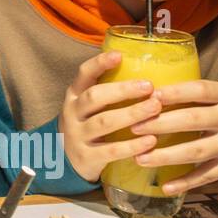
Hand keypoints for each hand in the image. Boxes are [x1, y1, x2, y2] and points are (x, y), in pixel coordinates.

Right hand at [58, 50, 161, 182]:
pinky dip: (132, 145)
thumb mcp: (87, 107)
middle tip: (149, 86)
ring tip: (155, 108)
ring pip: (104, 122)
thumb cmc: (86, 126)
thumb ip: (107, 93)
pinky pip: (111, 151)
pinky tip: (150, 141)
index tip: (119, 55)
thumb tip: (146, 73)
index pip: (84, 74)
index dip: (99, 64)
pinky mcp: (86, 157)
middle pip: (94, 97)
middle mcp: (73, 113)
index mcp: (74, 95)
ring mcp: (77, 135)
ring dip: (131, 114)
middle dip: (123, 90)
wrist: (62, 162)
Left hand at [128, 80, 217, 194]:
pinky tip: (165, 187)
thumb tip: (149, 92)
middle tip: (134, 127)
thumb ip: (193, 95)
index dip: (177, 92)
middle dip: (162, 124)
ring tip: (140, 158)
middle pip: (194, 120)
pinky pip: (207, 175)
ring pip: (197, 152)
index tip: (152, 95)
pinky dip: (186, 182)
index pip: (201, 90)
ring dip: (166, 156)